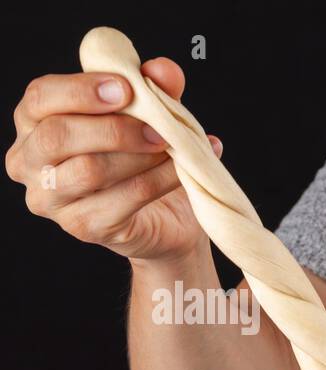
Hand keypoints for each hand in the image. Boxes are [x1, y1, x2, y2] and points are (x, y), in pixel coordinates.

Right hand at [7, 60, 220, 263]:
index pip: (41, 97)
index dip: (82, 89)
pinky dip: (157, 180)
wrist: (167, 217)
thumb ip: (153, 88)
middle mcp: (29, 161)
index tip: (126, 87)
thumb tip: (164, 70)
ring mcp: (51, 199)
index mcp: (34, 122)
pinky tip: (180, 171)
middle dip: (114, 128)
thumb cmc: (143, 157)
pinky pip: (122, 199)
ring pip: (89, 170)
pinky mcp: (82, 226)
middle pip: (58, 135)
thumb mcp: (149, 115)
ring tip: (173, 147)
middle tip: (159, 127)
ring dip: (139, 156)